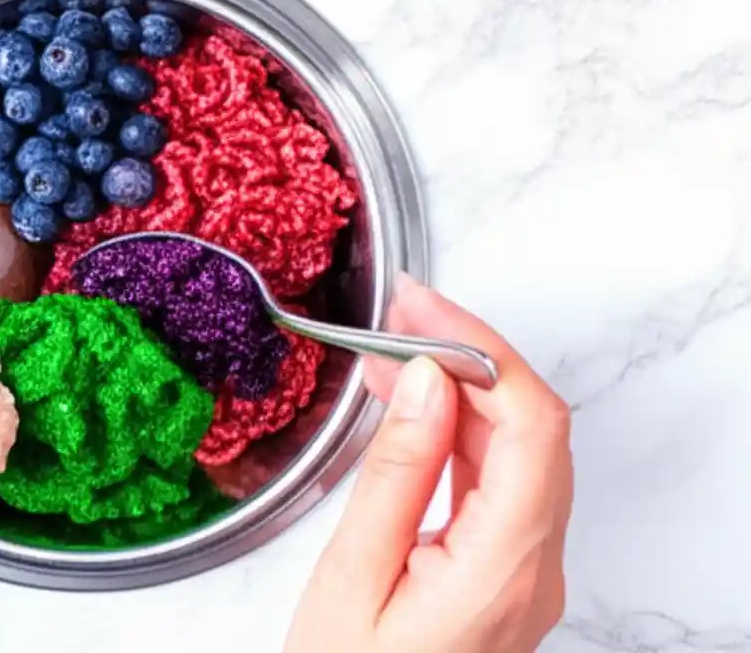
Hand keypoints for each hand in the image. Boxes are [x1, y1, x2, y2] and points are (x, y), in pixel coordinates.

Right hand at [285, 275, 572, 652]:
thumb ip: (395, 475)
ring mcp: (526, 574)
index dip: (482, 349)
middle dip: (472, 357)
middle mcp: (534, 569)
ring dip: (462, 392)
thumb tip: (426, 381)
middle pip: (535, 430)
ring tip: (390, 353)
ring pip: (519, 452)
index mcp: (503, 569)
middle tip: (401, 315)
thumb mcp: (350, 578)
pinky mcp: (504, 575)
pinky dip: (458, 436)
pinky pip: (498, 485)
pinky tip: (409, 413)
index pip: (530, 425)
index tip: (421, 308)